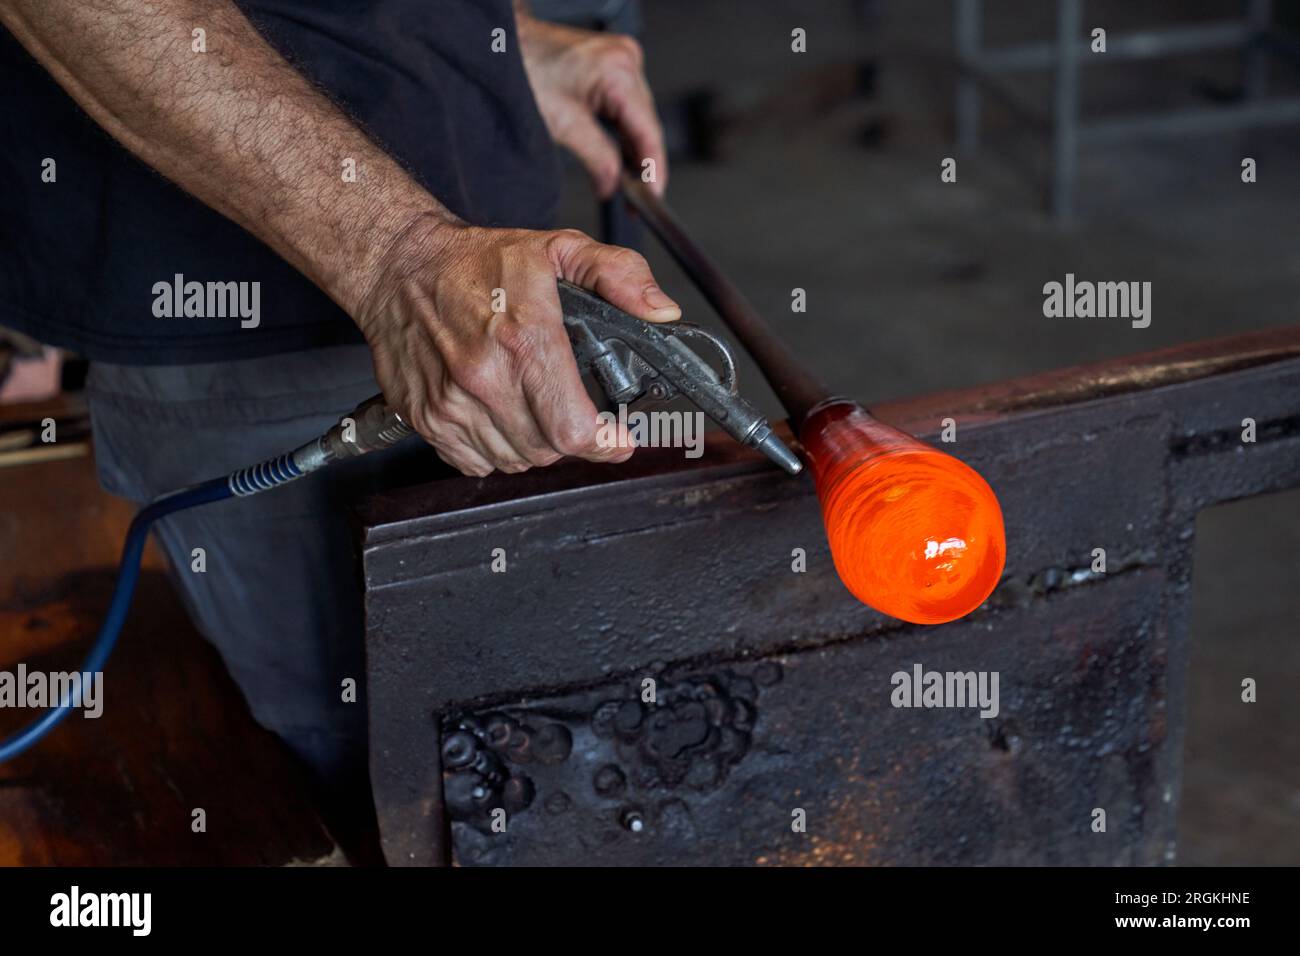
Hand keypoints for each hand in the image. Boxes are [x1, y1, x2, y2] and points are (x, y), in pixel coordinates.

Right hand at [355, 216, 680, 476]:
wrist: (398, 266)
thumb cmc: (475, 262)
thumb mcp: (560, 248)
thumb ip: (619, 276)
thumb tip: (661, 312)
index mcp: (525, 340)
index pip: (574, 429)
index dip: (605, 443)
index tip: (617, 439)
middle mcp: (484, 378)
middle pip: (549, 449)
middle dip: (570, 437)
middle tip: (569, 408)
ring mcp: (451, 403)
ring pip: (515, 460)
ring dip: (532, 444)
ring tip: (530, 405)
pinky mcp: (426, 418)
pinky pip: (475, 461)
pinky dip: (494, 449)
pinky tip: (497, 413)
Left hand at [516, 12, 665, 198]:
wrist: (504, 47)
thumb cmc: (524, 69)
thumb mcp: (562, 124)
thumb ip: (597, 158)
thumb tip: (613, 185)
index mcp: (619, 72)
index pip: (649, 132)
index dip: (654, 171)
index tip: (652, 198)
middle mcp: (627, 61)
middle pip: (646, 126)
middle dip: (641, 166)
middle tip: (634, 201)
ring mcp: (622, 60)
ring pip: (638, 119)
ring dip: (632, 151)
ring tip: (625, 184)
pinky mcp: (613, 66)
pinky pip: (627, 107)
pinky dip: (622, 133)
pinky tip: (619, 156)